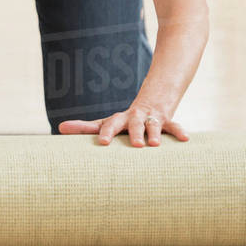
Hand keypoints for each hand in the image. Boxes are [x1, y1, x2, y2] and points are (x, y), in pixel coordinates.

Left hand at [60, 104, 189, 147]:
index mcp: (119, 120)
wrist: (153, 101)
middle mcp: (135, 118)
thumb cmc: (125, 120)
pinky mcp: (167, 122)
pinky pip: (174, 126)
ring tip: (155, 145)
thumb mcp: (106, 123)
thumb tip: (60, 128)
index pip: (110, 124)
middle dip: (135, 133)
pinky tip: (186, 140)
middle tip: (135, 144)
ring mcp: (152, 119)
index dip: (107, 132)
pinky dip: (179, 132)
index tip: (103, 143)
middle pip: (134, 124)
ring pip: (154, 125)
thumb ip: (85, 128)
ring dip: (154, 134)